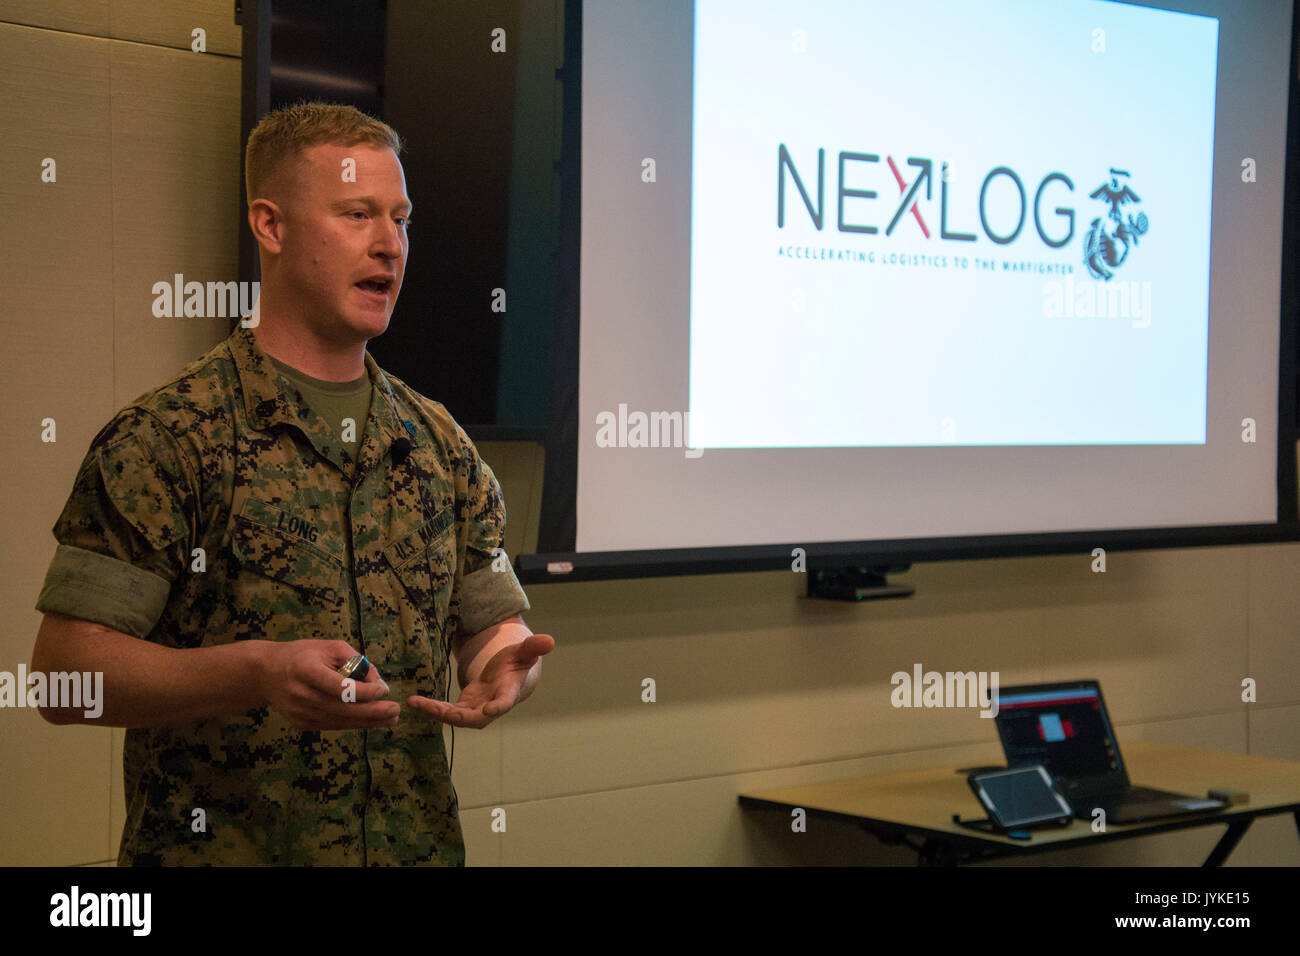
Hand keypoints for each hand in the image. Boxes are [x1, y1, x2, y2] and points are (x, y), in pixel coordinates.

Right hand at [257, 639, 397, 729]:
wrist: (265, 672)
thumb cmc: (303, 655)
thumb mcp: (329, 647)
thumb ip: (355, 661)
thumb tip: (378, 682)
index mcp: (306, 671)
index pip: (340, 687)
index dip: (364, 692)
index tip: (384, 690)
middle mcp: (301, 694)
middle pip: (342, 709)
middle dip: (373, 712)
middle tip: (395, 711)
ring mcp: (299, 712)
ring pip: (339, 721)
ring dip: (368, 722)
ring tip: (390, 720)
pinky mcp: (300, 723)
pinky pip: (332, 725)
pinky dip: (353, 723)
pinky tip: (371, 722)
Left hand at [408, 633, 553, 728]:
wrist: (507, 678)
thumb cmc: (516, 664)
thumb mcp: (524, 652)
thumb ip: (534, 647)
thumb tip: (550, 640)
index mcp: (508, 693)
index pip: (505, 703)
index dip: (499, 707)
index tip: (491, 710)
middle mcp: (491, 707)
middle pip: (475, 718)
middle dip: (458, 717)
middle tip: (442, 712)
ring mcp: (475, 710)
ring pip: (456, 717)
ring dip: (437, 712)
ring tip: (418, 703)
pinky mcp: (462, 707)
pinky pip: (445, 711)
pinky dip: (430, 707)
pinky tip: (414, 701)